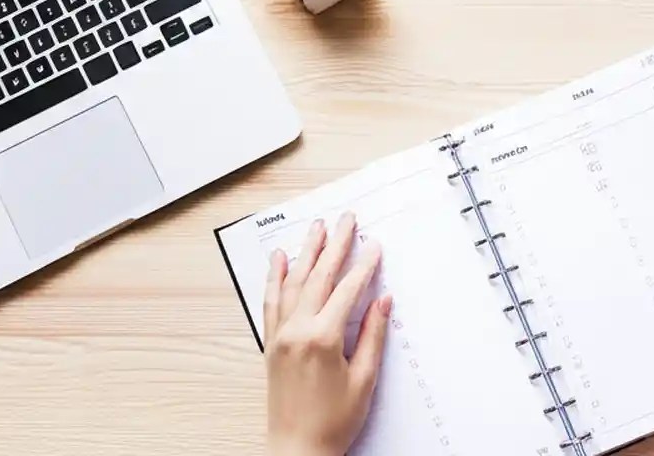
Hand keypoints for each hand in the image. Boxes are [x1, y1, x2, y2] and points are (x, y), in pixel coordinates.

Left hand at [264, 212, 391, 455]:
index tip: (374, 246)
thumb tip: (381, 301)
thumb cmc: (332, 422)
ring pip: (293, 282)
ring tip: (317, 228)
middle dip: (335, 245)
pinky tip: (279, 259)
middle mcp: (297, 331)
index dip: (363, 265)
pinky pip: (271, 301)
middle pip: (318, 276)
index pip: (347, 290)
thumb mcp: (364, 380)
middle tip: (346, 220)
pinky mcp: (271, 343)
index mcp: (323, 339)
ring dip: (306, 252)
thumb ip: (373, 336)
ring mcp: (280, 335)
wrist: (297, 449)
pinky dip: (275, 277)